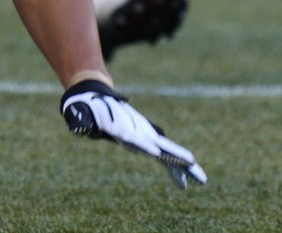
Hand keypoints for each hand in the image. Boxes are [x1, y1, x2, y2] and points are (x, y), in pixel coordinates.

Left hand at [61, 80, 207, 188]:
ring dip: (183, 167)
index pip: (136, 139)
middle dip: (176, 156)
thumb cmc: (86, 107)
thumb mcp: (80, 113)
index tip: (156, 152)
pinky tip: (184, 185)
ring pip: (168, 153)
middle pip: (161, 146)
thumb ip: (81, 122)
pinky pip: (163, 158)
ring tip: (201, 180)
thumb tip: (81, 129)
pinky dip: (174, 170)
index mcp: (122, 127)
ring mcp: (144, 136)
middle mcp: (138, 132)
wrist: (95, 95)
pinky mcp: (145, 140)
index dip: (145, 145)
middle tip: (193, 164)